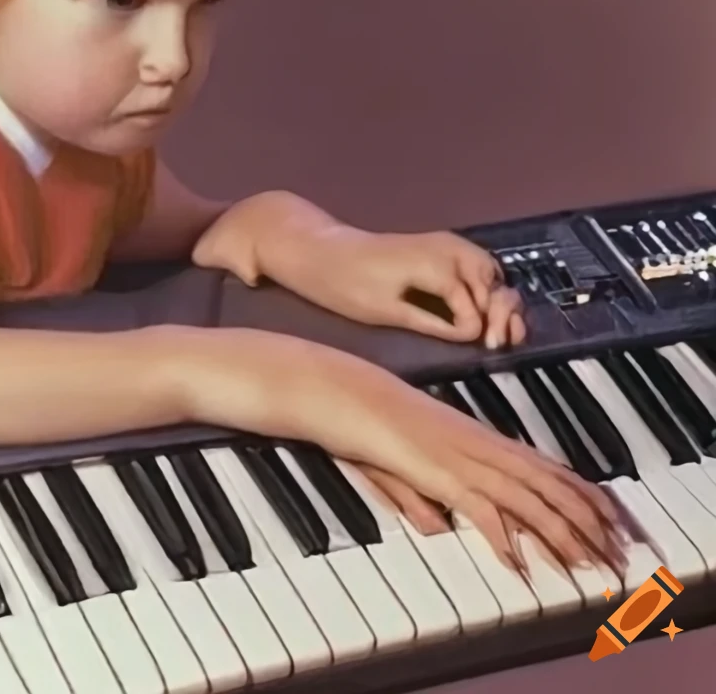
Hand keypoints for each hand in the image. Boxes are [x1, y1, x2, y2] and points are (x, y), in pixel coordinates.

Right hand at [227, 336, 627, 574]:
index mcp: (471, 435)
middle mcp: (474, 442)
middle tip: (615, 547)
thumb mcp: (395, 463)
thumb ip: (417, 494)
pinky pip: (479, 506)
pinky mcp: (435, 468)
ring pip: (526, 496)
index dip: (577, 490)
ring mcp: (458, 453)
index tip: (606, 514)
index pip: (540, 464)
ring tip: (586, 560)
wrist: (335, 388)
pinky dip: (502, 535)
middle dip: (586, 517)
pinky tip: (516, 561)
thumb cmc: (360, 418)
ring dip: (560, 532)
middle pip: (546, 481)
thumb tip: (436, 526)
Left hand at [312, 228, 524, 347]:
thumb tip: (468, 337)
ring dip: (498, 298)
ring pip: (489, 270)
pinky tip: (486, 310)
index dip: (481, 326)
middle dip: (501, 311)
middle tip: (499, 342)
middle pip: (491, 279)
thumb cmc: (347, 285)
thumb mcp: (386, 312)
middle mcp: (447, 248)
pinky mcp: (442, 247)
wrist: (325, 253)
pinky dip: (487, 286)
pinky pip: (476, 265)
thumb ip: (431, 323)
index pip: (472, 299)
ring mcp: (446, 243)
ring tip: (500, 330)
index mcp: (433, 263)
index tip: (485, 348)